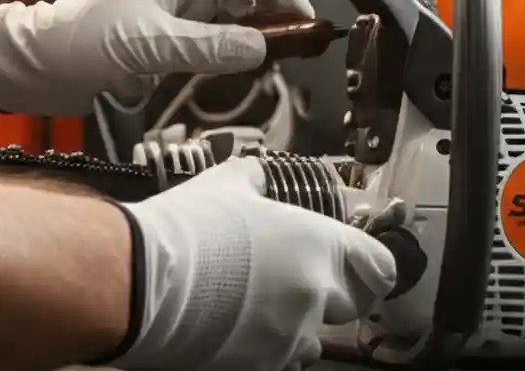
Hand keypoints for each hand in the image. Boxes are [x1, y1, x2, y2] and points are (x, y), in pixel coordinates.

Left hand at [0, 0, 313, 114]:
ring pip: (232, 28)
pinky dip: (230, 61)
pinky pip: (213, 50)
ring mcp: (178, 20)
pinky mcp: (169, 47)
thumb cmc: (78, 40)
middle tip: (295, 52)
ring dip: (252, 45)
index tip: (306, 21)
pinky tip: (239, 76)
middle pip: (247, 0)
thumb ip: (206, 47)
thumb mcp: (148, 43)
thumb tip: (259, 49)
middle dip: (274, 21)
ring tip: (271, 67)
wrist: (35, 68)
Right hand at [110, 158, 395, 370]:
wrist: (143, 279)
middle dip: (330, 298)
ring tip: (256, 309)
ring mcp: (290, 336)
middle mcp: (315, 293)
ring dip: (296, 327)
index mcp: (319, 245)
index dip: (371, 268)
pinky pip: (280, 362)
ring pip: (313, 340)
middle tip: (297, 285)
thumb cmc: (187, 229)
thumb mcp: (225, 185)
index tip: (359, 268)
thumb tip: (256, 173)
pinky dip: (267, 350)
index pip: (381, 268)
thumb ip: (252, 179)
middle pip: (351, 306)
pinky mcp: (262, 366)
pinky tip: (237, 331)